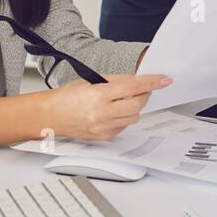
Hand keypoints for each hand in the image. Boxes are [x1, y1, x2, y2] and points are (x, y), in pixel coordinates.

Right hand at [48, 73, 170, 140]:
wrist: (52, 115)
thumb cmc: (67, 96)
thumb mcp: (90, 80)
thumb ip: (115, 81)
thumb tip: (135, 81)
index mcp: (98, 94)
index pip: (132, 86)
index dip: (151, 82)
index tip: (164, 80)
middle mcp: (102, 113)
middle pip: (137, 104)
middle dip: (144, 95)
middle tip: (142, 89)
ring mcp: (103, 127)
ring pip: (133, 117)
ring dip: (134, 107)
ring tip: (123, 100)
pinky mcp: (104, 137)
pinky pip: (124, 127)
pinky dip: (124, 118)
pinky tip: (114, 112)